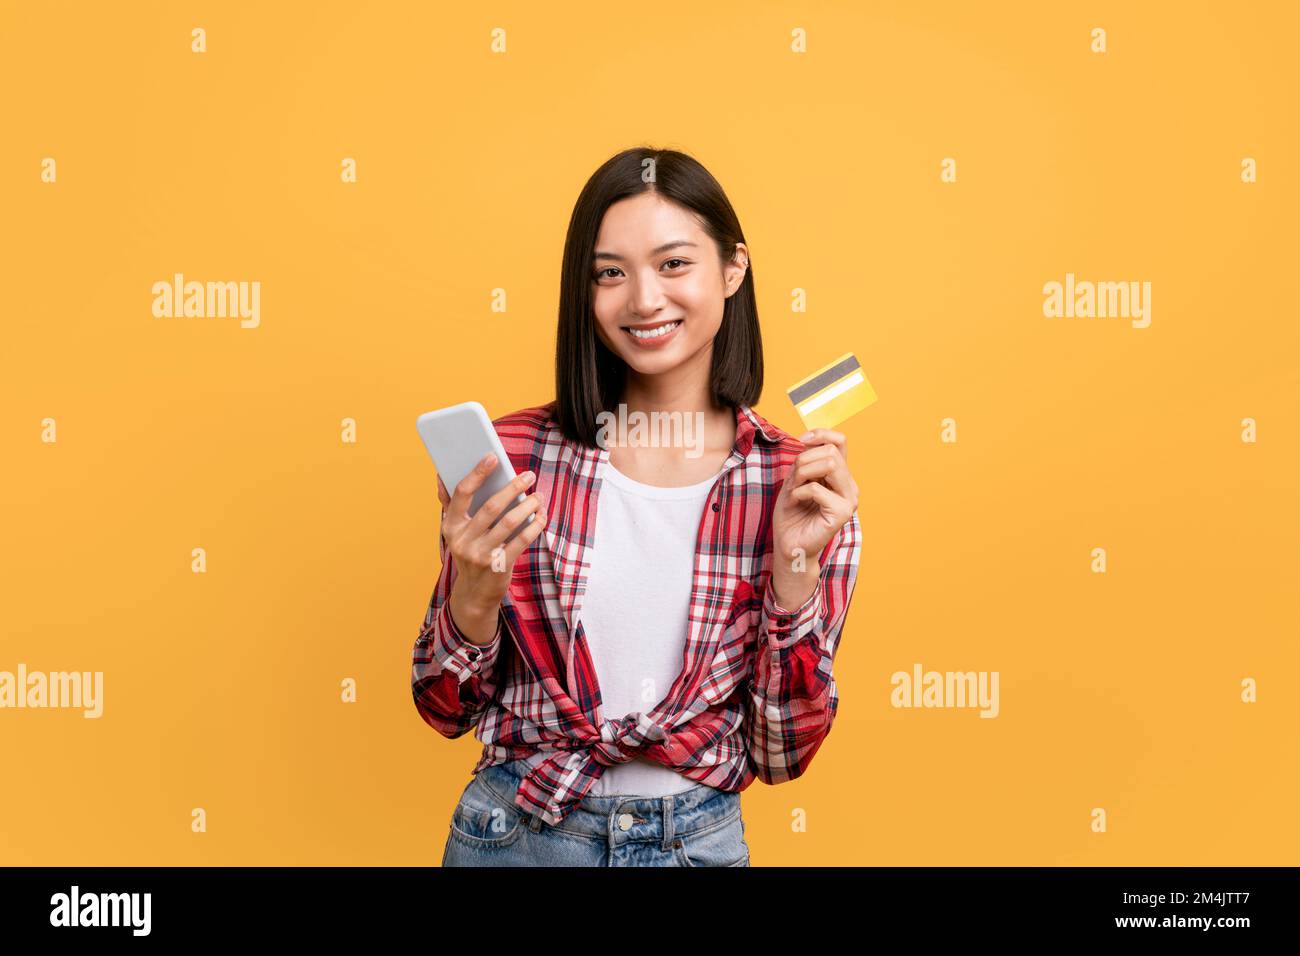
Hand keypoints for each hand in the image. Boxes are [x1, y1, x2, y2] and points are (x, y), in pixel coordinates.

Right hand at [438, 454, 546, 642]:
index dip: (477, 473)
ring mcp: (480, 555)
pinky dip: (535, 525)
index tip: (493, 456)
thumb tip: (440, 475)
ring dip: (528, 505)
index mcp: (450, 526)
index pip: (462, 493)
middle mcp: (462, 540)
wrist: (474, 593)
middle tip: (529, 475)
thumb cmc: (469, 552)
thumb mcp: (455, 531)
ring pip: (509, 522)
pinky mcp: (499, 567)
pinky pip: (521, 540)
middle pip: (491, 506)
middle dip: (513, 487)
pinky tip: (541, 515)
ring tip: (539, 495)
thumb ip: (450, 504)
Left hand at [770, 429, 857, 604]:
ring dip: (802, 474)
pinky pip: (817, 488)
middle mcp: (849, 485)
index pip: (840, 440)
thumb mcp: (795, 478)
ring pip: (829, 464)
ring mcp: (850, 499)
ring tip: (794, 490)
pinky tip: (795, 503)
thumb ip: (806, 460)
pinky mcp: (843, 512)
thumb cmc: (792, 513)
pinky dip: (798, 492)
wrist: (789, 543)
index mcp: (840, 475)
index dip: (821, 434)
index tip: (801, 441)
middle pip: (831, 451)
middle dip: (804, 460)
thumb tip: (808, 439)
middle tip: (793, 479)